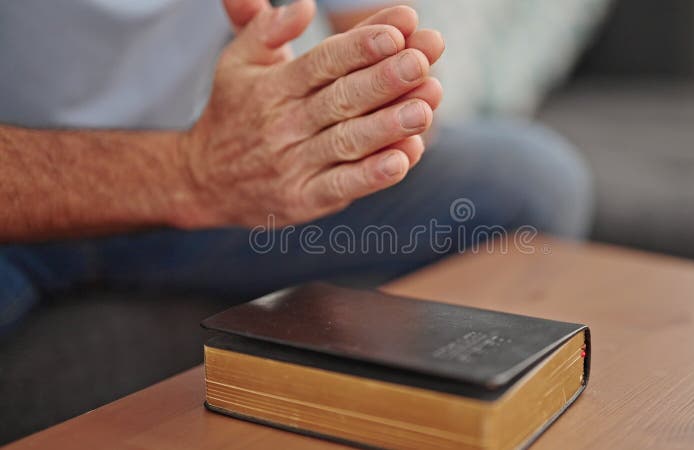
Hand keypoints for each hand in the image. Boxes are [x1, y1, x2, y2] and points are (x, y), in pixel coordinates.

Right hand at [177, 1, 444, 228]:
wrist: (202, 181)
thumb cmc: (234, 112)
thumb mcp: (238, 63)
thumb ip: (264, 29)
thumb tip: (300, 6)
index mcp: (273, 86)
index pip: (322, 62)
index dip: (360, 45)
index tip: (399, 28)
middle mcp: (284, 124)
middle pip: (340, 99)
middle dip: (384, 79)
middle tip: (421, 61)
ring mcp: (294, 164)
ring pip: (347, 142)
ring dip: (388, 126)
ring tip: (425, 108)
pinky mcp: (303, 199)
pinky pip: (342, 186)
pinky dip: (373, 175)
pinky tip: (405, 158)